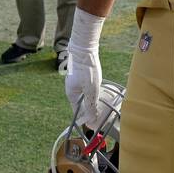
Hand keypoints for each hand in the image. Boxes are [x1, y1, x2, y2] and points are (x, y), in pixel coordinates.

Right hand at [64, 9, 104, 127]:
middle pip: (81, 104)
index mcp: (71, 94)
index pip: (77, 111)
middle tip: (101, 114)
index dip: (86, 118)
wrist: (84, 48)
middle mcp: (71, 88)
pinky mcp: (80, 75)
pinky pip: (86, 87)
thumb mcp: (91, 90)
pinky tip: (99, 90)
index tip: (94, 124)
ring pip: (84, 95)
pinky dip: (92, 91)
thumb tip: (91, 120)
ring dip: (92, 100)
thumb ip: (90, 105)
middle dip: (90, 110)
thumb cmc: (86, 69)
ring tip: (102, 103)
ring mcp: (75, 81)